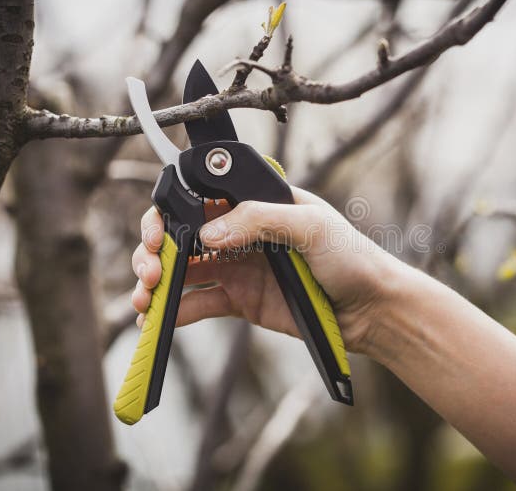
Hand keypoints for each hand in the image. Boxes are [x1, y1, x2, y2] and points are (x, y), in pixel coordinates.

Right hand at [130, 187, 403, 353]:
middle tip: (150, 268)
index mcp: (256, 202)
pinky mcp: (239, 300)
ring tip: (144, 298)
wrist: (370, 310)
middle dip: (155, 247)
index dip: (171, 208)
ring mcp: (237, 266)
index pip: (201, 195)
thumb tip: (208, 231)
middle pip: (181, 232)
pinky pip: (198, 303)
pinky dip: (174, 311)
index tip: (159, 229)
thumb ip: (260, 220)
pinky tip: (156, 320)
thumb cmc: (351, 257)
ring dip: (157, 280)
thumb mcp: (311, 226)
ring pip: (182, 268)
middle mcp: (240, 231)